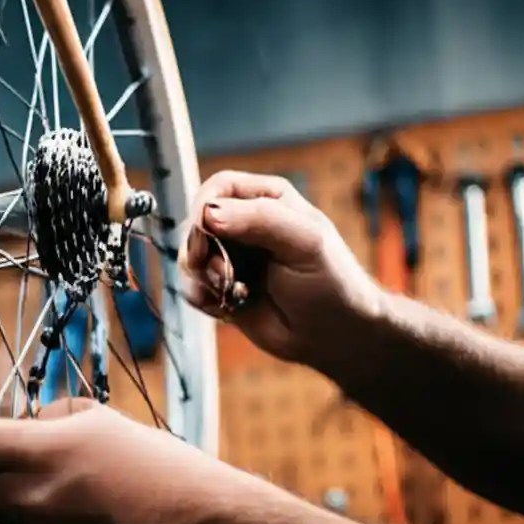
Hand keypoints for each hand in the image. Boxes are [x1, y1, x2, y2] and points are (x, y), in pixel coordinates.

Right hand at [178, 170, 382, 366]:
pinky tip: (224, 306)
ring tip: (231, 292)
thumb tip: (209, 213)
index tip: (205, 235)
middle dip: (200, 251)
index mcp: (266, 199)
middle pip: (195, 224)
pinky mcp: (222, 287)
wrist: (334, 335)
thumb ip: (260, 219)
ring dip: (202, 277)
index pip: (217, 188)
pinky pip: (191, 286)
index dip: (204, 210)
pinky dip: (201, 297)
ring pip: (189, 257)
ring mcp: (230, 257)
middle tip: (222, 273)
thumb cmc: (331, 282)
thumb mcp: (305, 242)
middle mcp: (243, 224)